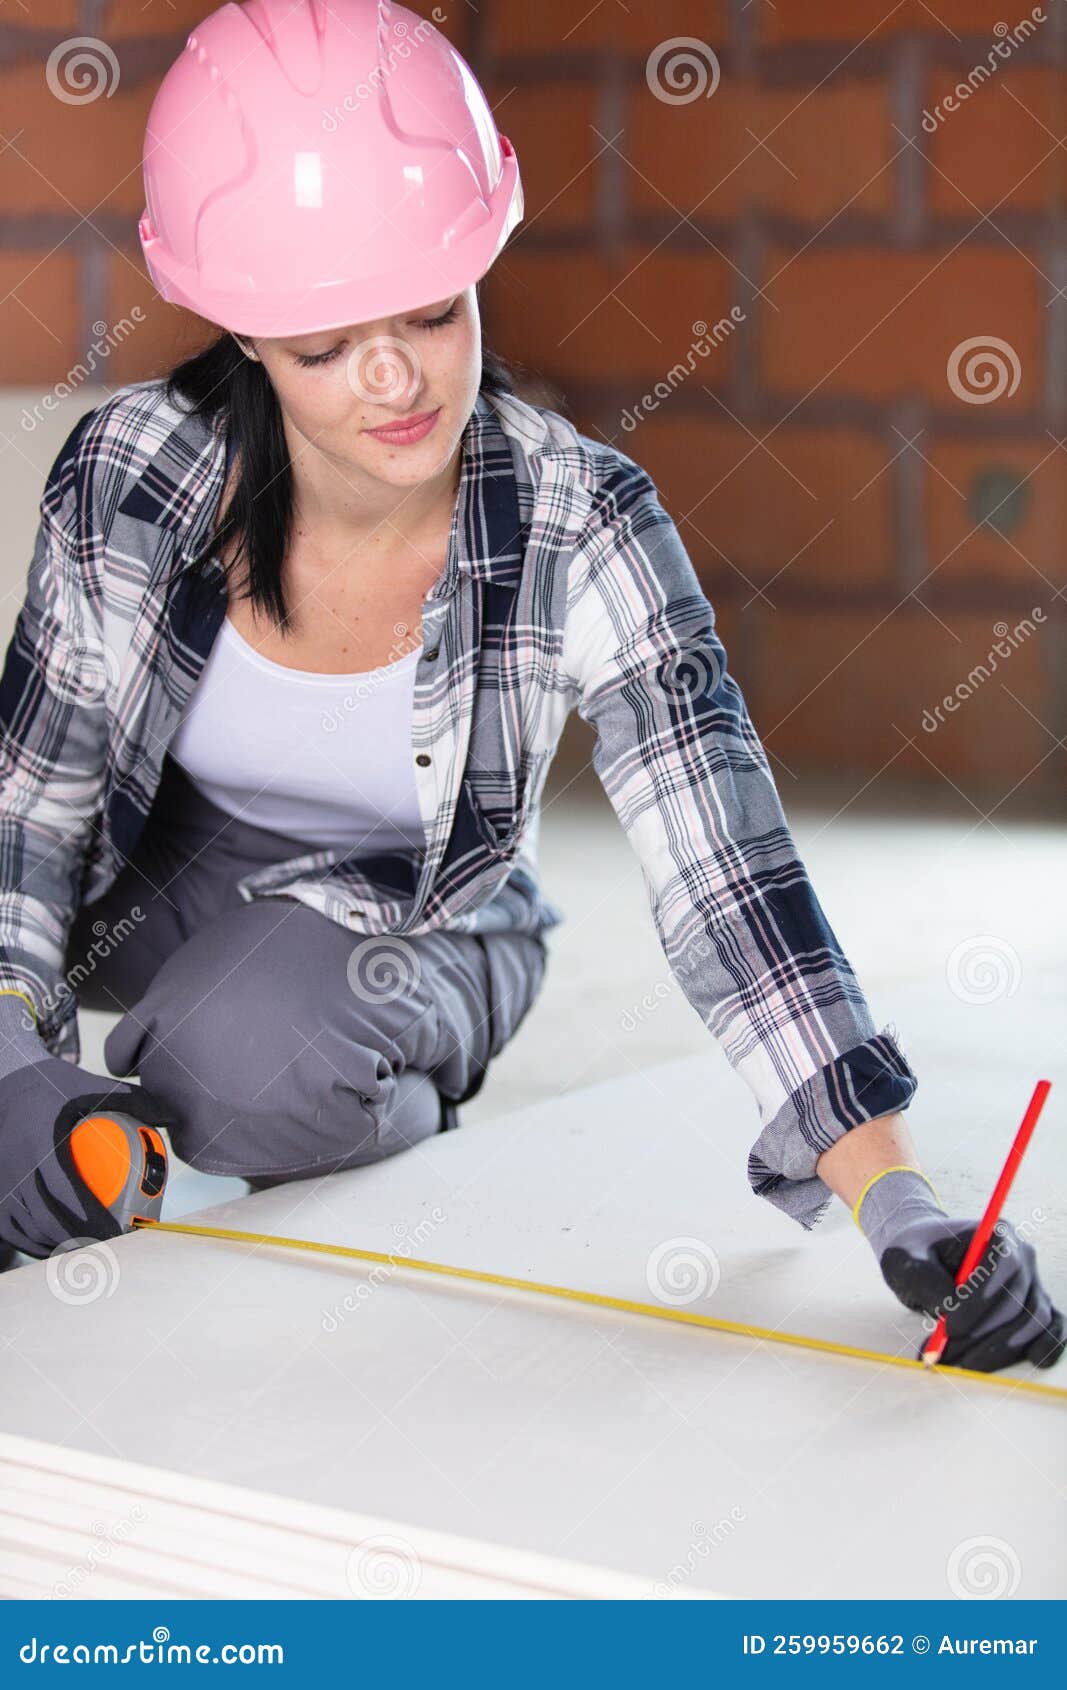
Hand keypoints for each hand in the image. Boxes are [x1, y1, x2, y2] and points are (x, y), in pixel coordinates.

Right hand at [0, 1055, 178, 1258]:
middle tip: (116, 1248)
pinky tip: (62, 1247)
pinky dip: (39, 1243)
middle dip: (84, 1242)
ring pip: (33, 1230)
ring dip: (62, 1246)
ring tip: (95, 1253)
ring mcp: (1, 1185)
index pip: (69, 1193)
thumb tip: (172, 1118)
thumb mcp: (89, 1085)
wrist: (2, 1087)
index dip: (94, 1220)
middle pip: (51, 1220)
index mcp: (40, 1144)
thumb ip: (133, 1101)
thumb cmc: (51, 1087)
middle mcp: (16, 1168)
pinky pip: (16, 1230)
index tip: (121, 1232)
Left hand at [880, 1213, 1064, 1373]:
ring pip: (1030, 1321)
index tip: (950, 1327)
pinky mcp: (1033, 1308)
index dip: (981, 1300)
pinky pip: (1052, 1328)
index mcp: (995, 1233)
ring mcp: (1032, 1283)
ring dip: (998, 1350)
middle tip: (945, 1358)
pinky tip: (1032, 1360)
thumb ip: (925, 1280)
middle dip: (981, 1335)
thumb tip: (949, 1311)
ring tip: (958, 1365)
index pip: (1002, 1265)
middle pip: (1015, 1300)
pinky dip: (1047, 1345)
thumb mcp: (905, 1260)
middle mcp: (1022, 1256)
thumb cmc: (916, 1253)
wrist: (925, 1256)